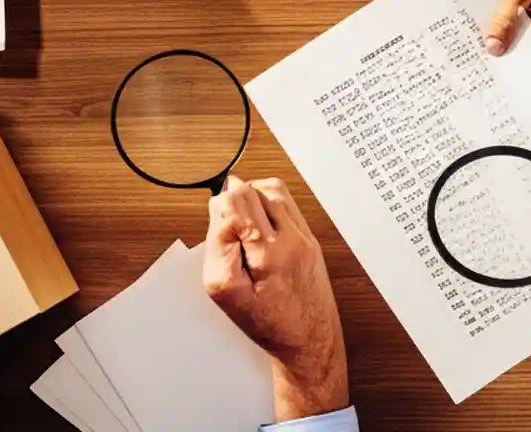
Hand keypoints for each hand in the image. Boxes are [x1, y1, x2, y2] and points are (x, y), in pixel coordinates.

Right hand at [203, 176, 348, 421]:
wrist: (309, 340)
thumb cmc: (269, 323)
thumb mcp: (228, 293)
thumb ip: (220, 246)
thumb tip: (220, 208)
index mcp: (268, 253)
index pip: (237, 200)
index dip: (220, 208)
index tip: (220, 228)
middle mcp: (290, 238)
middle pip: (254, 189)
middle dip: (234, 201)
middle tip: (229, 230)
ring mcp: (304, 235)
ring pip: (272, 189)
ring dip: (251, 197)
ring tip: (243, 226)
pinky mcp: (310, 236)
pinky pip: (287, 201)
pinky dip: (268, 203)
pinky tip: (260, 225)